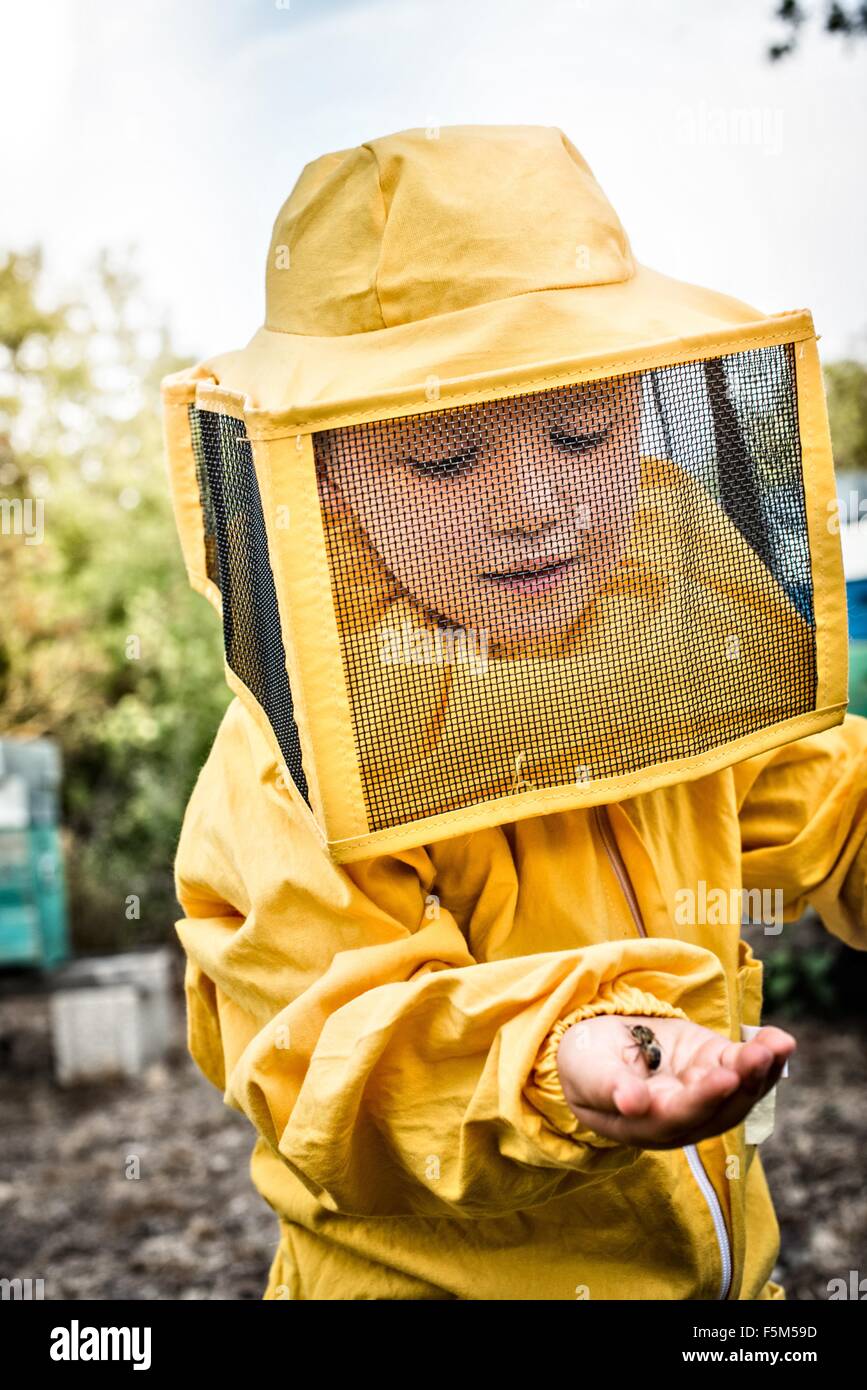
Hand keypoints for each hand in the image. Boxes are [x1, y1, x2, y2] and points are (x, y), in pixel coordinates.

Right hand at [556, 1013, 795, 1149]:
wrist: (599, 1048)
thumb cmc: (587, 1063)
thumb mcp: (588, 1071)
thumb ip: (609, 1087)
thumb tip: (631, 1104)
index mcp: (646, 1125)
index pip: (680, 1117)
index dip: (703, 1099)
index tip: (724, 1077)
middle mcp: (682, 1118)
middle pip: (720, 1111)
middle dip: (744, 1085)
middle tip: (758, 1056)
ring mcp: (703, 1093)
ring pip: (740, 1094)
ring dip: (762, 1073)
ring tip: (776, 1046)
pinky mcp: (715, 1066)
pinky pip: (745, 1068)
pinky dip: (766, 1057)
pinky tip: (780, 1040)